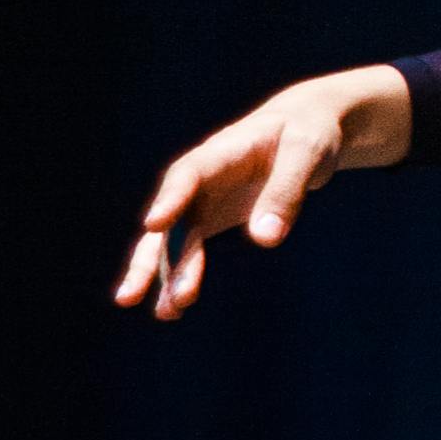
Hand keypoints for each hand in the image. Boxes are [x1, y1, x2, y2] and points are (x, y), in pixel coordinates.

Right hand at [115, 63, 411, 320]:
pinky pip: (190, 250)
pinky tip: (175, 306)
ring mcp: (204, 198)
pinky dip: (182, 275)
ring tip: (167, 313)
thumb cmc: (308, 132)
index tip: (154, 226)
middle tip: (131, 294)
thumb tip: (265, 240)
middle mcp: (203, 177)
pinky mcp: (212, 218)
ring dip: (166, 275)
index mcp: (223, 150)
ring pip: (174, 240)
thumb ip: (286, 192)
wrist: (307, 127)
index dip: (172, 198)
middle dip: (149, 255)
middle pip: (169, 216)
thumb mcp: (307, 153)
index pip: (189, 173)